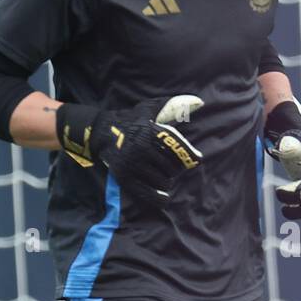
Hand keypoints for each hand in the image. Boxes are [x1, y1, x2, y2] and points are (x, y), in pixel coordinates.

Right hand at [57, 95, 203, 201]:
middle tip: (173, 166)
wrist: (102, 132)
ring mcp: (132, 165)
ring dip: (168, 181)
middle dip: (177, 168)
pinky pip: (148, 193)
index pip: (179, 149)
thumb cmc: (131, 120)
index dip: (191, 156)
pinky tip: (164, 197)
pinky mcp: (124, 178)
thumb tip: (199, 102)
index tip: (197, 160)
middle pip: (173, 168)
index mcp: (151, 131)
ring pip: (163, 181)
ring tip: (165, 176)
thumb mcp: (150, 109)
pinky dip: (159, 198)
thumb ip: (174, 106)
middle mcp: (142, 149)